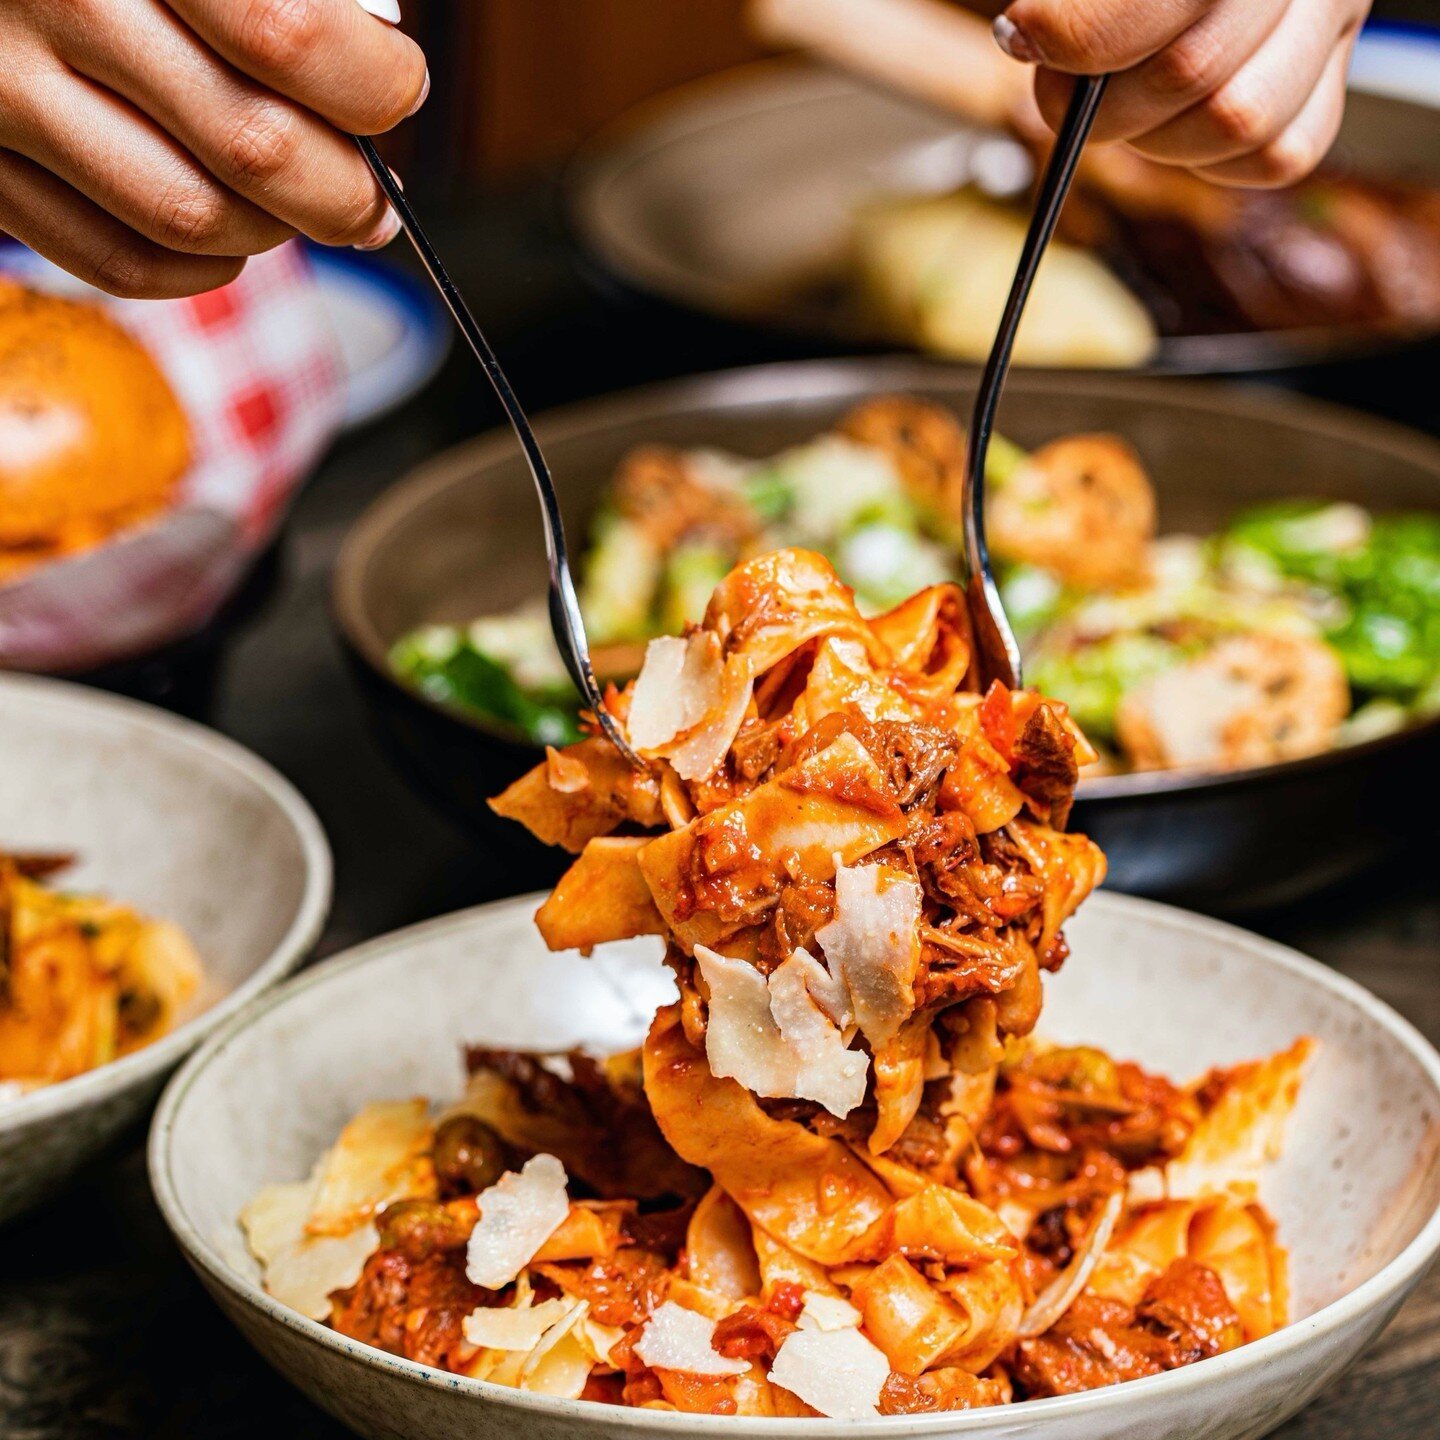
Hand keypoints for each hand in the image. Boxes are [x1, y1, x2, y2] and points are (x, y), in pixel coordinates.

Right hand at [0, 0, 426, 297]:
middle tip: (376, 197)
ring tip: (299, 204)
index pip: (291, 36)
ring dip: (276, 232)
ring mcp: (4, 90)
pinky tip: (231, 230)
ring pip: (194, 219)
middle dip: (348, 192)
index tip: (399, 89)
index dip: (376, 85)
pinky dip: (203, 268)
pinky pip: (120, 261)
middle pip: (256, 148)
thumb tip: (386, 70)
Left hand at [992, 0, 1370, 185]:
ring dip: (1152, 135)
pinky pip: (1274, 155)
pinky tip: (1172, 120)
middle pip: (1191, 69)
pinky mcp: (1330, 79)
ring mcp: (1335, 17)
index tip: (1025, 36)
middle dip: (1103, 100)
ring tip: (1121, 102)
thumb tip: (1026, 35)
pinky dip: (1206, 157)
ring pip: (1238, 121)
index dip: (1084, 34)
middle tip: (1061, 84)